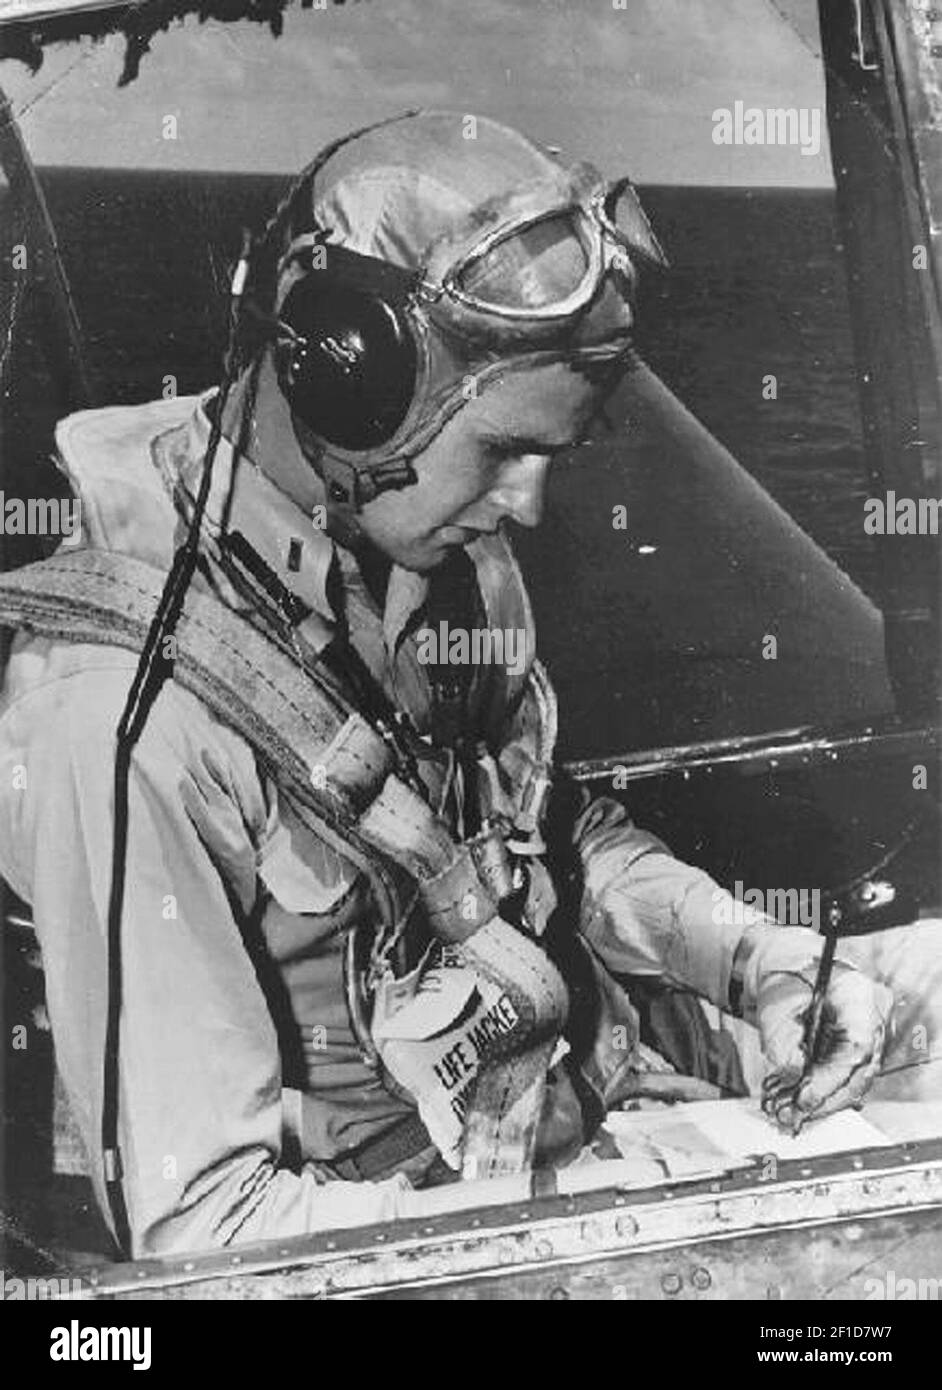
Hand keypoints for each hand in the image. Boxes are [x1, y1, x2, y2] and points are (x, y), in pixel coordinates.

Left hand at [740, 926, 892, 1131]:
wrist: (790, 966)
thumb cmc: (784, 978)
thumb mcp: (776, 1008)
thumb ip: (784, 1044)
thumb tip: (793, 1079)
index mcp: (858, 996)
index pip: (856, 1047)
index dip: (831, 1079)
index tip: (805, 1098)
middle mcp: (874, 1015)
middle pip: (861, 1070)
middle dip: (827, 1097)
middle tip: (796, 1114)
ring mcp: (872, 1031)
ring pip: (857, 1078)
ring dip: (825, 1098)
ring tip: (793, 1110)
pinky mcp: (863, 1045)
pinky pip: (850, 1075)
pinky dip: (826, 1089)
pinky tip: (802, 1099)